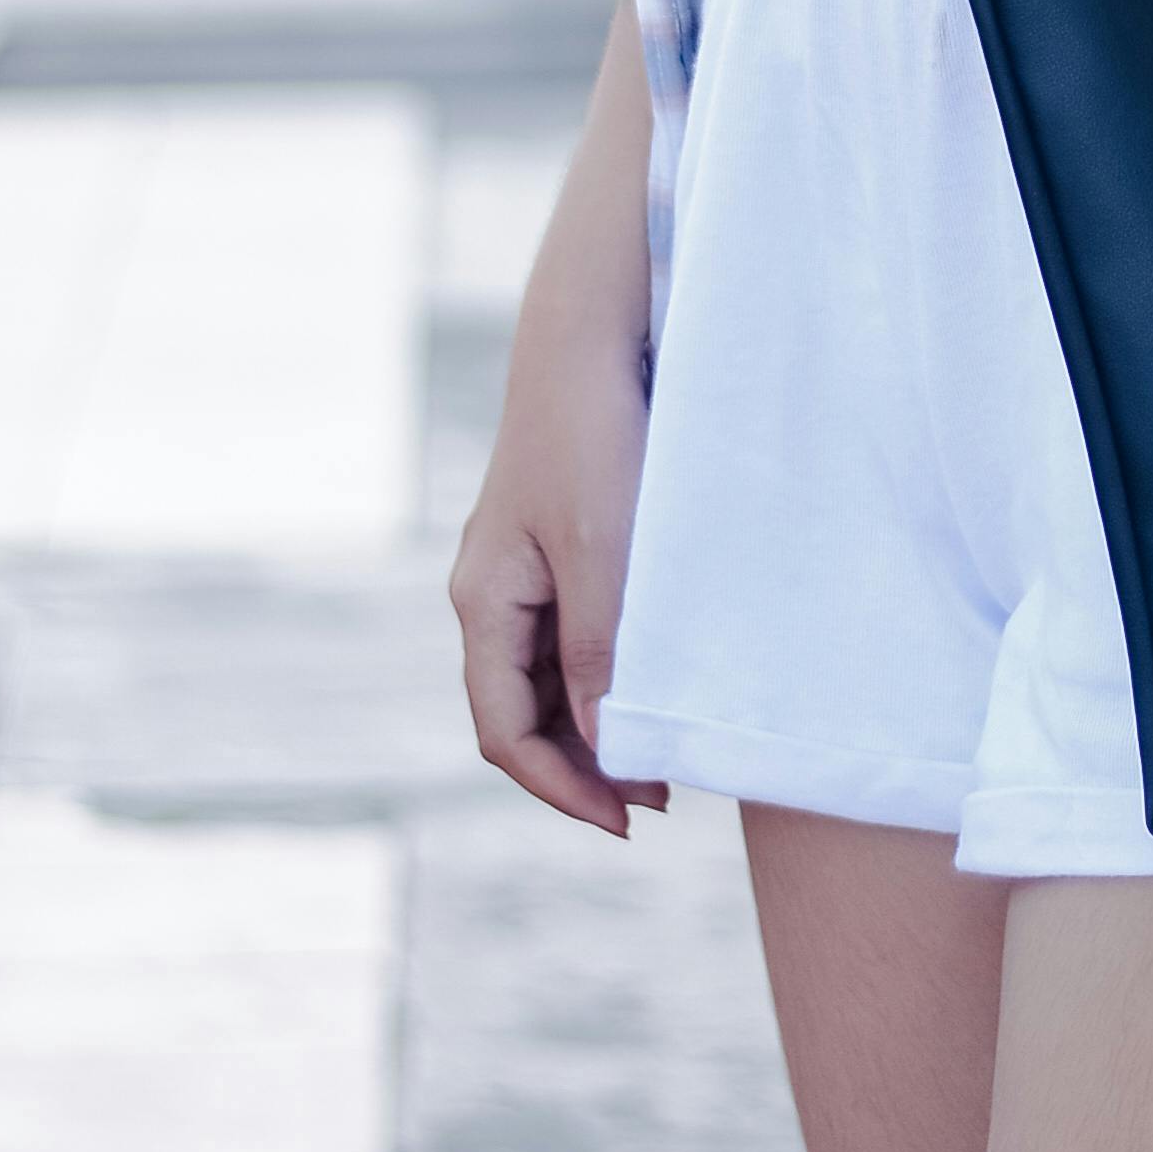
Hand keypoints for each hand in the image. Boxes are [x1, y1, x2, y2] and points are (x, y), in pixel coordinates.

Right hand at [450, 317, 668, 835]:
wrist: (594, 332)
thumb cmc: (595, 436)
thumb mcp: (603, 554)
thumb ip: (600, 652)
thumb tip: (606, 750)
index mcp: (484, 601)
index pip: (506, 731)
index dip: (563, 788)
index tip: (630, 820)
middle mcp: (494, 591)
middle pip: (526, 712)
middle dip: (586, 764)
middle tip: (661, 796)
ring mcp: (527, 567)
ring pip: (555, 675)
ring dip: (601, 720)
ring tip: (668, 748)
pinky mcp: (564, 541)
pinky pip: (579, 630)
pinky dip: (613, 668)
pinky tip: (660, 677)